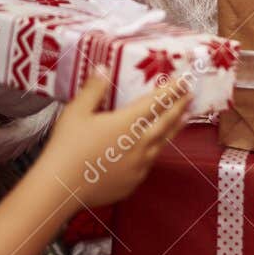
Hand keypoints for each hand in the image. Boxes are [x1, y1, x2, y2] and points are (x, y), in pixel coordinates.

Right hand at [32, 71, 191, 209]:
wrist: (63, 186)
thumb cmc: (67, 146)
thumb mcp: (76, 111)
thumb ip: (94, 89)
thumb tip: (103, 68)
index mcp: (127, 123)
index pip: (156, 102)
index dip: (172, 91)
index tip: (184, 81)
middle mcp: (139, 144)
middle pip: (166, 122)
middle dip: (179, 107)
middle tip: (190, 96)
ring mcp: (138, 166)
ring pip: (162, 144)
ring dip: (174, 129)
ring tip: (183, 119)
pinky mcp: (132, 182)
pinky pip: (149, 163)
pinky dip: (156, 151)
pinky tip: (154, 149)